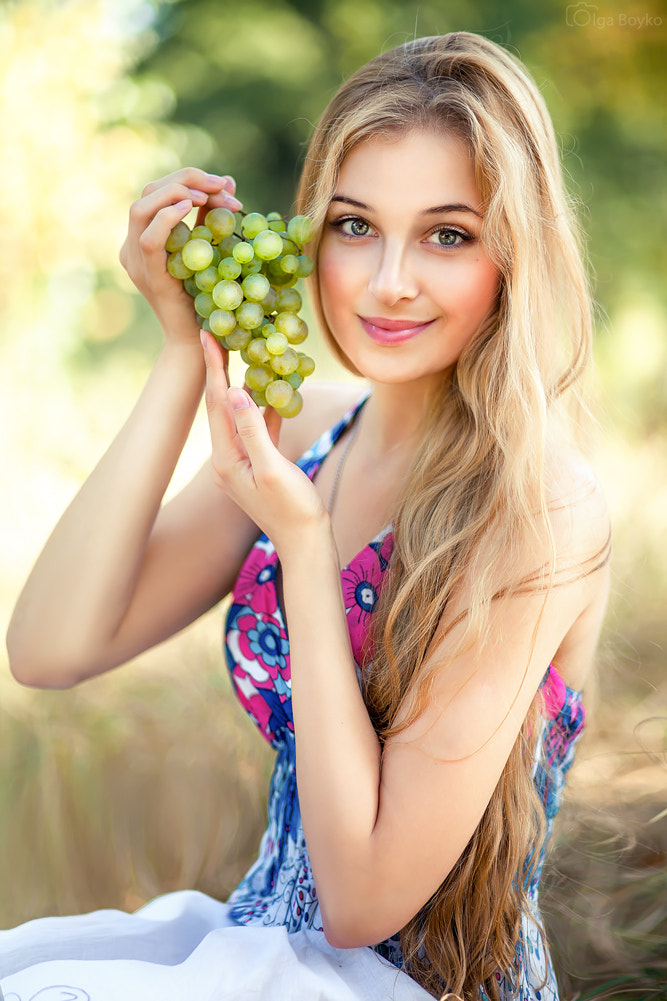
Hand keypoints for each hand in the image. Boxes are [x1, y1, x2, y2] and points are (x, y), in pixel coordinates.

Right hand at [119, 167, 242, 342]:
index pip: (157, 191)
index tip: (224, 184)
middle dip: (186, 181)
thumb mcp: (210, 249)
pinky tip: (190, 210)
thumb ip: (213, 217)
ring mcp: (136, 262)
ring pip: (141, 209)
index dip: (189, 179)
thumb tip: (228, 182)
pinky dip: (168, 219)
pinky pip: (149, 240)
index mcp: (143, 237)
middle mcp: (132, 246)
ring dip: (176, 193)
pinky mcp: (149, 277)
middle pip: (147, 193)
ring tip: (207, 195)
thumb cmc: (205, 298)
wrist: (199, 340)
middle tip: (220, 185)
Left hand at [200, 330, 328, 555]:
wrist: (307, 545)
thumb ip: (254, 430)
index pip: (217, 404)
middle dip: (219, 371)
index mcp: (226, 459)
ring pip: (240, 415)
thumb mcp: (272, 469)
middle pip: (222, 406)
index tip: (207, 335)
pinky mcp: (261, 467)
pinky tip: (271, 390)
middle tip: (217, 333)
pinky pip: (258, 430)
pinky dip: (264, 408)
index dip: (213, 368)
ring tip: (241, 353)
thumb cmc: (293, 511)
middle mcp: (228, 459)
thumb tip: (237, 392)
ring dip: (242, 385)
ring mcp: (244, 463)